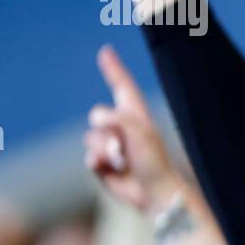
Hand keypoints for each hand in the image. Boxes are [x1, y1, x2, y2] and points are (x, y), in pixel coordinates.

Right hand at [84, 45, 182, 214]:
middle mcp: (123, 128)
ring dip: (105, 150)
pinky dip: (98, 164)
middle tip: (127, 147)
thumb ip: (116, 118)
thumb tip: (94, 117)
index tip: (105, 51)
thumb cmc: (154, 161)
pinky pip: (88, 158)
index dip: (113, 69)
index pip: (123, 86)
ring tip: (124, 161)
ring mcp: (112, 147)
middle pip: (97, 115)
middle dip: (107, 131)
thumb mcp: (139, 133)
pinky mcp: (103, 165)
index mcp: (136, 116)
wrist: (155, 193)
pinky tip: (114, 172)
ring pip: (90, 138)